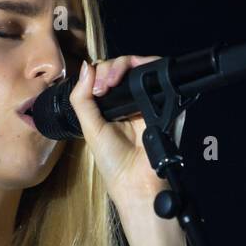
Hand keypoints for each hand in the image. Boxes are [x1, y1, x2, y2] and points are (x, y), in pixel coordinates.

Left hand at [69, 55, 186, 211]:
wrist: (136, 179)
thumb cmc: (113, 162)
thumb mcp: (89, 128)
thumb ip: (81, 98)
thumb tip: (86, 67)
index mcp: (110, 106)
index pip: (106, 74)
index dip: (100, 72)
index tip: (95, 87)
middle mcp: (129, 101)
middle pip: (123, 67)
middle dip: (110, 67)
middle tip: (102, 85)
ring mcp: (148, 101)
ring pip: (139, 67)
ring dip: (123, 66)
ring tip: (111, 82)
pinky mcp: (164, 103)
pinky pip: (159, 78)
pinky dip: (146, 69)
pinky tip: (129, 81)